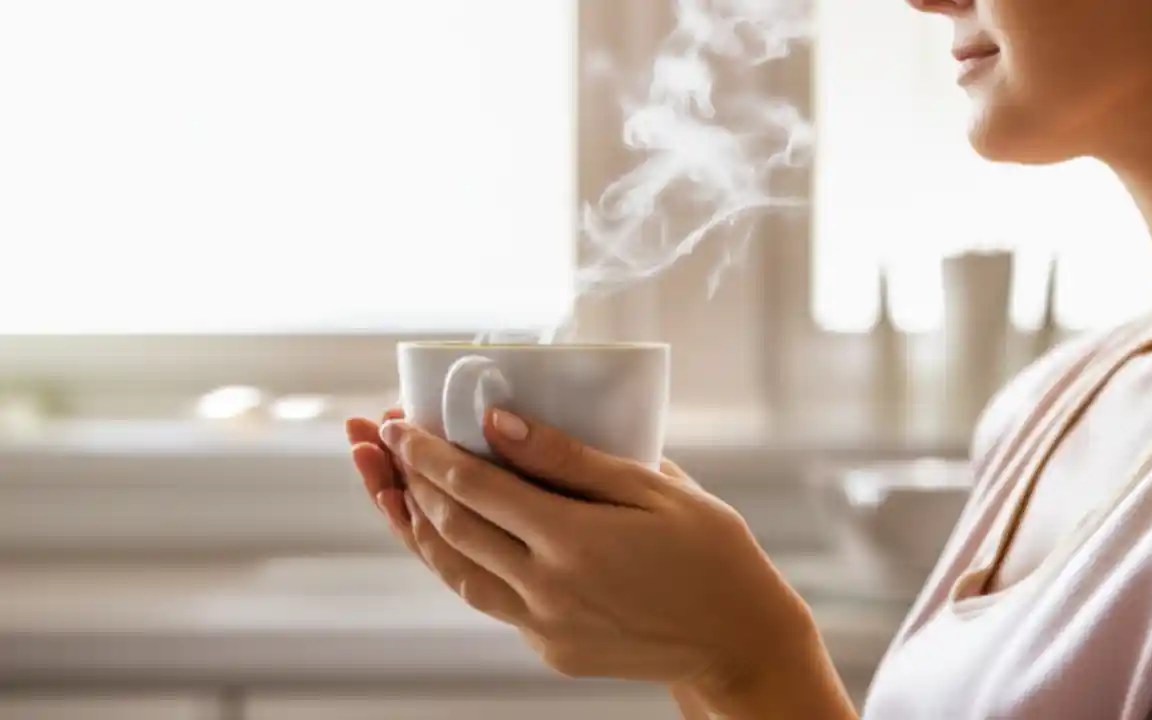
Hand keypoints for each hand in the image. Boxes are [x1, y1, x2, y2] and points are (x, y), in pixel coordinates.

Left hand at [346, 408, 854, 716]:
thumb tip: (497, 422)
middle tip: (374, 442)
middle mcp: (547, 590)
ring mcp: (544, 627)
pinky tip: (446, 533)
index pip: (475, 487)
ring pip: (455, 572)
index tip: (397, 422)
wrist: (738, 639)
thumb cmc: (710, 551)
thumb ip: (571, 457)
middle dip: (406, 480)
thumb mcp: (654, 489)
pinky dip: (456, 562)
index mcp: (574, 541)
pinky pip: (487, 599)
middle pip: (451, 528)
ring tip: (386, 489)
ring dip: (415, 527)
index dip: (428, 452)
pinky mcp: (549, 649)